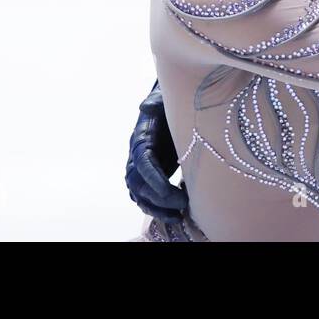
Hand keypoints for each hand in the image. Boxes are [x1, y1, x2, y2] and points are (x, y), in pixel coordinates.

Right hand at [124, 79, 187, 222]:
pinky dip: (157, 208)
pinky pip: (146, 197)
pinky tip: (173, 215)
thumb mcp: (164, 100)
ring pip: (141, 195)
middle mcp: (136, 156)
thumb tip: (145, 105)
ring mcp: (140, 168)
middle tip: (182, 205)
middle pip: (140, 184)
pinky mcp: (148, 176)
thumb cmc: (168, 104)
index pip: (143, 163)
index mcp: (141, 138)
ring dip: (157, 209)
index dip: (153, 178)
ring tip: (178, 218)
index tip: (168, 191)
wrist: (169, 108)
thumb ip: (155, 103)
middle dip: (159, 198)